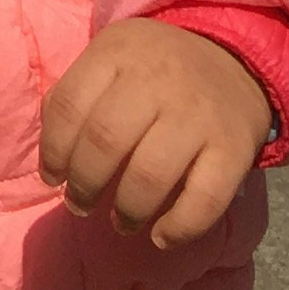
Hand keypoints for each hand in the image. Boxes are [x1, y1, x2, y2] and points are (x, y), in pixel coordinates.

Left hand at [40, 21, 272, 251]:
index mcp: (118, 52)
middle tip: (81, 204)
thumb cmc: (155, 69)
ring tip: (120, 221)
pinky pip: (205, 199)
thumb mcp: (111, 57)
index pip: (69, 105)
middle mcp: (158, 79)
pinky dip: (180, 227)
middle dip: (84, 184)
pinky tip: (162, 237)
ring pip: (150, 174)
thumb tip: (53, 161)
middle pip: (105, 140)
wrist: (235, 57)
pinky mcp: (234, 147)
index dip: (53, 151)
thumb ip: (77, 95)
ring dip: (127, 210)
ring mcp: (198, 114)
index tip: (53, 177)